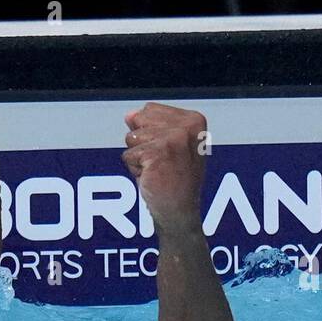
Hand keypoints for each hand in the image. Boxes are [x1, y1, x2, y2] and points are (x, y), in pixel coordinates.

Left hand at [122, 102, 207, 232]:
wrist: (180, 211)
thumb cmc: (175, 180)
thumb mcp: (168, 146)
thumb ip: (151, 126)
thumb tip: (130, 115)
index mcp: (193, 120)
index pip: (149, 110)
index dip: (148, 133)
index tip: (167, 152)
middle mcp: (186, 126)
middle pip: (138, 121)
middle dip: (141, 144)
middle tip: (160, 162)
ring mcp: (173, 139)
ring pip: (131, 138)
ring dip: (137, 158)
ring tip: (157, 170)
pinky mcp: (157, 154)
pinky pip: (128, 155)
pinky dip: (134, 170)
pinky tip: (152, 178)